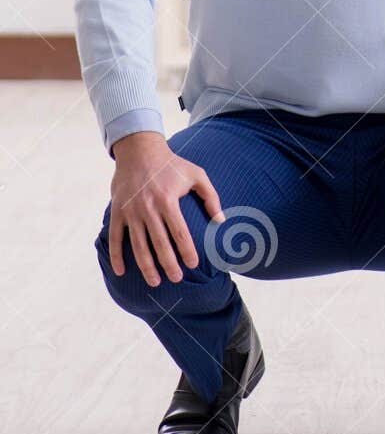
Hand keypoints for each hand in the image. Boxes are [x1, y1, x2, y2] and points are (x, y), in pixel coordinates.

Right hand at [108, 132, 224, 286]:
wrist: (139, 151)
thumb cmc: (171, 164)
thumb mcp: (196, 174)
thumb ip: (211, 196)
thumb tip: (221, 220)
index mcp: (168, 200)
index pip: (180, 233)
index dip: (186, 251)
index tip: (192, 265)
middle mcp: (148, 208)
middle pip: (159, 244)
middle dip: (168, 264)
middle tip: (176, 279)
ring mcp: (131, 212)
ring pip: (138, 246)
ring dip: (146, 266)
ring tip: (155, 282)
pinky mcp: (117, 212)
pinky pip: (115, 238)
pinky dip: (116, 256)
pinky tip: (121, 272)